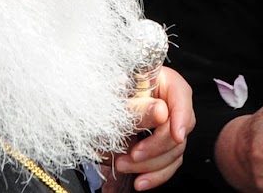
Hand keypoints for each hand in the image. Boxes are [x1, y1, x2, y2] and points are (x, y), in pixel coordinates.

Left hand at [105, 65, 195, 189]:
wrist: (81, 128)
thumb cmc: (93, 108)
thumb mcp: (111, 106)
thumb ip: (136, 109)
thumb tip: (161, 112)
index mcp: (157, 81)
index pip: (180, 94)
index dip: (181, 115)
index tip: (176, 136)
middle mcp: (165, 102)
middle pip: (179, 125)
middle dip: (157, 146)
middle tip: (133, 155)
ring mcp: (163, 126)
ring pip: (175, 148)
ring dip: (151, 164)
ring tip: (124, 165)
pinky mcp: (159, 146)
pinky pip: (169, 163)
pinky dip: (156, 175)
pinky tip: (141, 181)